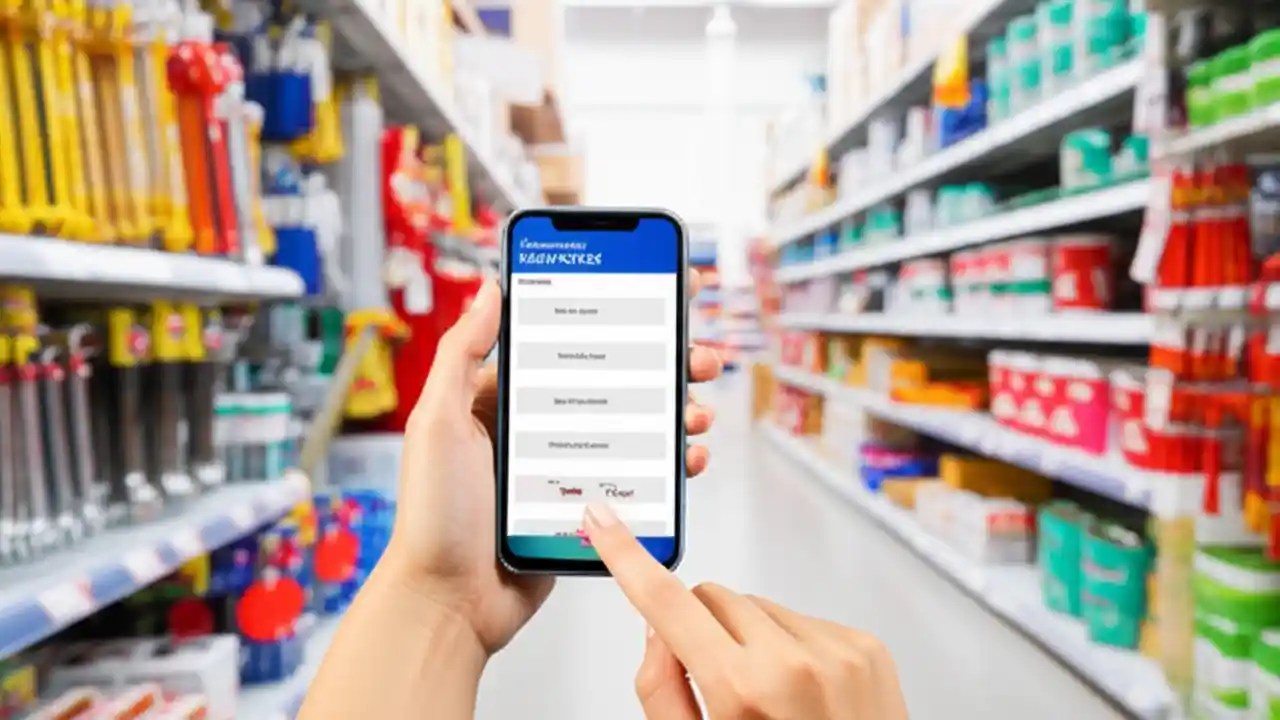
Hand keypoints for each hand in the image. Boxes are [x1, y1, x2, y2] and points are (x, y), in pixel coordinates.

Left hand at [381, 272, 723, 655]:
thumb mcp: (438, 421)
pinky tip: (687, 457)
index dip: (610, 317)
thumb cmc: (433, 518)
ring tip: (697, 409)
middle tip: (697, 357)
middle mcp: (536, 430)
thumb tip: (490, 289)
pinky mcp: (585, 510)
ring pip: (632, 428)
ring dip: (672, 413)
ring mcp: (564, 470)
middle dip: (660, 365)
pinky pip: (635, 479)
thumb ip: (462, 353)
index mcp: (500, 400)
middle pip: (611, 382)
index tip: (652, 293)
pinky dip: (667, 465)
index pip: (564, 343)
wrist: (450, 604)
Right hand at [584, 503, 909, 719]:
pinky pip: (804, 620)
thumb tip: (659, 633)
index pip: (666, 603)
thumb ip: (663, 691)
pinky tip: (803, 694)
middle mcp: (794, 662)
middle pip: (712, 598)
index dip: (627, 558)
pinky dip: (793, 646)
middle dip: (700, 627)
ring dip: (751, 638)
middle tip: (714, 682)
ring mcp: (837, 651)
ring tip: (771, 699)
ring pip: (759, 606)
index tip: (605, 524)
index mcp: (742, 691)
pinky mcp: (866, 646)